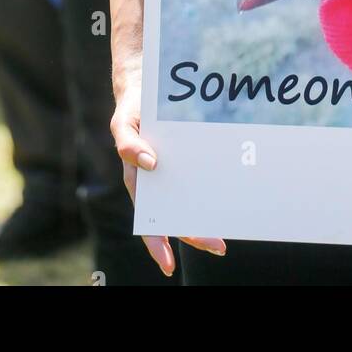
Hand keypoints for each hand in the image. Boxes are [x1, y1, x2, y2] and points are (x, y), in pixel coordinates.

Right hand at [110, 66, 225, 277]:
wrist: (146, 87)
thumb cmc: (133, 109)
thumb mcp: (123, 123)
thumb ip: (129, 145)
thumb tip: (150, 164)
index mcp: (139, 180)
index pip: (148, 217)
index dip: (157, 242)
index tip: (169, 265)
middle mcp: (158, 181)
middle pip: (175, 215)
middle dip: (194, 234)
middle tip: (218, 246)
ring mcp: (174, 171)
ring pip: (191, 201)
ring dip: (207, 217)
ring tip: (226, 234)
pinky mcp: (189, 158)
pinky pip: (202, 177)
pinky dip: (212, 191)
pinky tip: (228, 199)